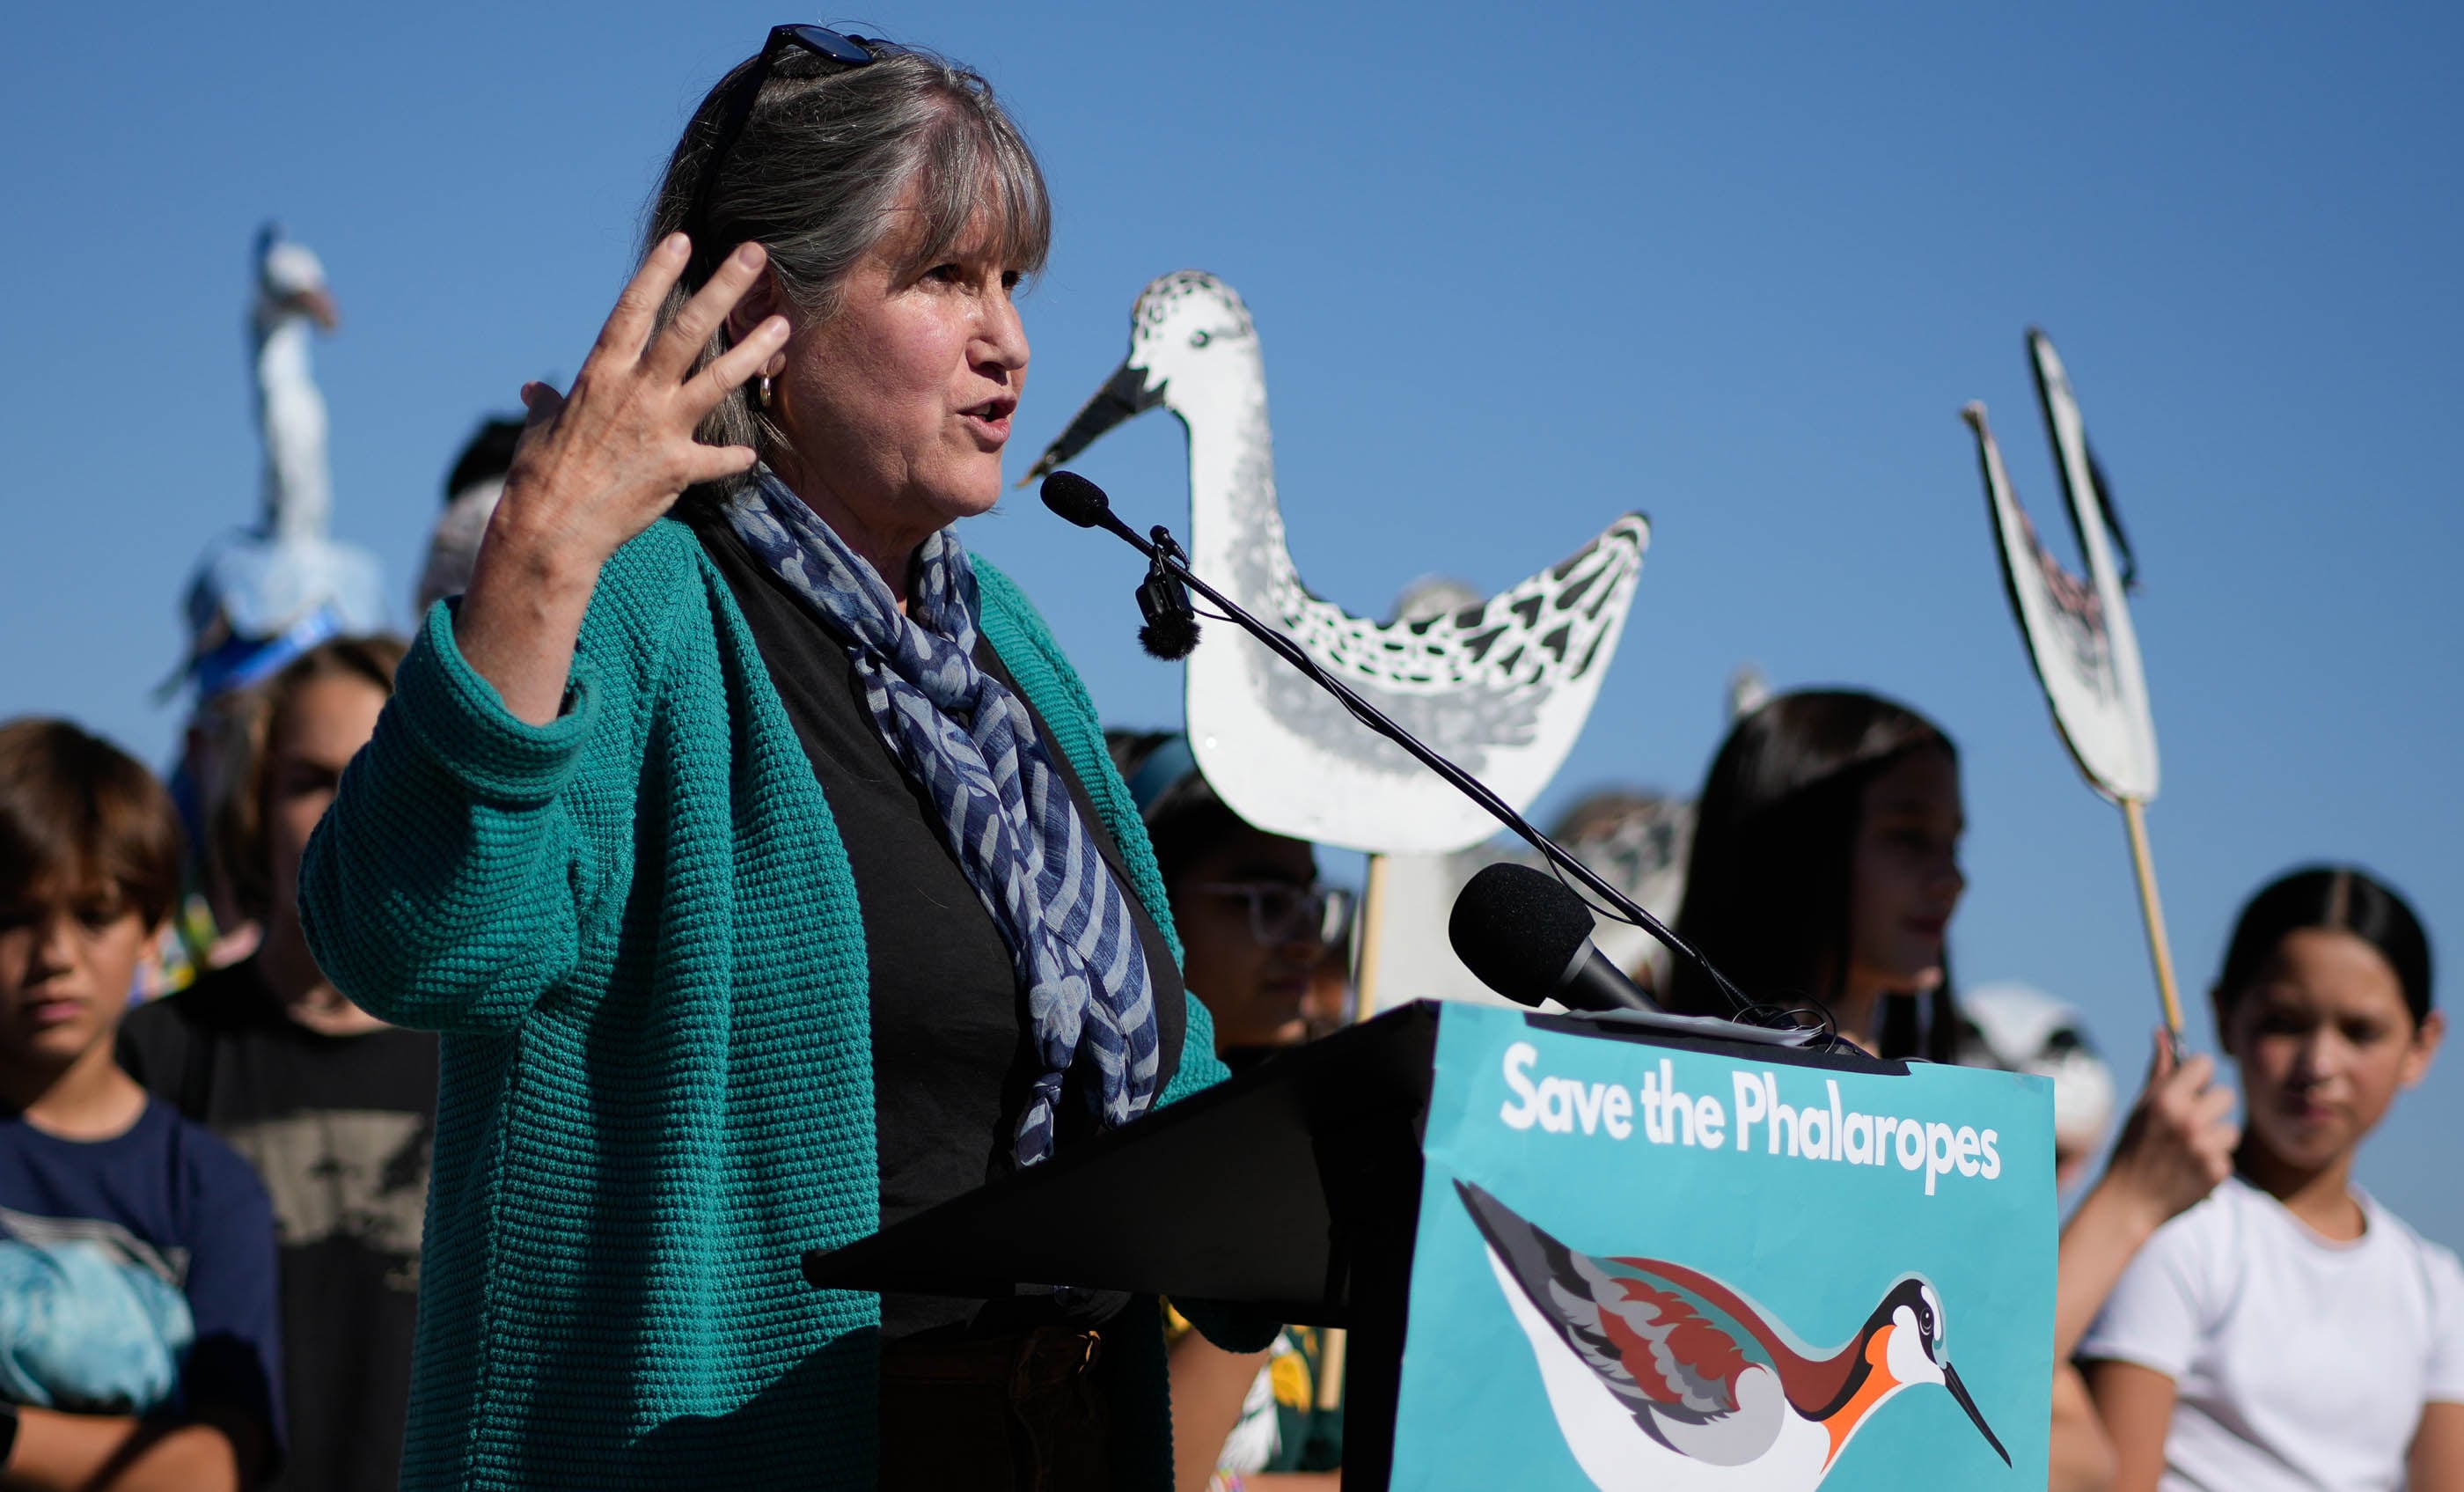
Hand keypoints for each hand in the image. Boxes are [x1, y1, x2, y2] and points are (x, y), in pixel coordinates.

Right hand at [452, 236, 789, 724]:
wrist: (552, 530)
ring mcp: (661, 428)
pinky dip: (735, 457)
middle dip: (723, 289)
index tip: (684, 240)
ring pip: (718, 379)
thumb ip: (549, 404)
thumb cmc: (540, 475)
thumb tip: (538, 391)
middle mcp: (636, 393)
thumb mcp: (540, 429)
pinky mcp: (678, 469)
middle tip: (754, 255)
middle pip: (688, 330)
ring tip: (783, 323)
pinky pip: (719, 459)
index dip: (658, 273)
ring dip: (753, 351)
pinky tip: (752, 453)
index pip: (633, 310)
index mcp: (601, 374)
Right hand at [2099, 1029, 2238, 1229]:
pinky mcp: (2217, 1171)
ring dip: (2215, 1138)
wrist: (2129, 1201)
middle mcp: (2187, 1120)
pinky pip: (2227, 1156)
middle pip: (2226, 1095)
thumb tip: (2163, 1031)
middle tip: (2189, 1124)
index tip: (2189, 1088)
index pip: (2204, 1064)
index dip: (2197, 1076)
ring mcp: (2204, 1147)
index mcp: (2166, 1099)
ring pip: (2231, 1128)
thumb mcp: (2141, 1107)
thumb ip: (2159, 1070)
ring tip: (2188, 1151)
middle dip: (2212, 1108)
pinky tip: (2190, 1171)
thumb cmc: (2133, 1148)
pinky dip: (2212, 1163)